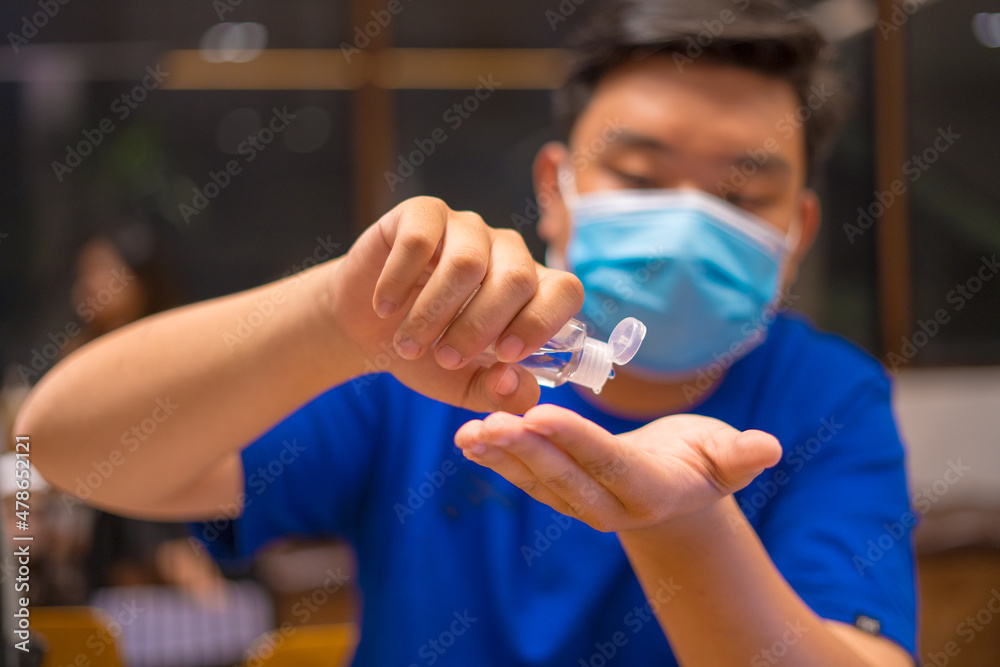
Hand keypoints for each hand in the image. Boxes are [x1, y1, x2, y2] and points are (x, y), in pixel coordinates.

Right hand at [328, 197, 583, 413]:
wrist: (366, 330)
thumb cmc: (426, 356)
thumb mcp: (465, 386)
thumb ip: (498, 392)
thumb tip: (513, 382)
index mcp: (531, 290)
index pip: (565, 290)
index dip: (542, 322)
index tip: (506, 356)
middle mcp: (506, 251)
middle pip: (516, 278)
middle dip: (479, 328)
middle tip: (445, 359)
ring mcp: (466, 228)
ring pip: (467, 264)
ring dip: (435, 314)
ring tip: (409, 344)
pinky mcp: (423, 213)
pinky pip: (420, 241)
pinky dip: (399, 282)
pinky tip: (387, 308)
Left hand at [454, 404, 781, 531]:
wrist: (676, 492)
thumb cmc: (703, 461)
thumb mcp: (725, 456)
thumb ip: (740, 455)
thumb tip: (770, 447)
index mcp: (650, 488)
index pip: (607, 461)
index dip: (576, 439)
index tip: (541, 414)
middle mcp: (610, 504)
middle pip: (564, 474)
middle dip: (525, 448)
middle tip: (491, 422)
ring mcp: (580, 504)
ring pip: (537, 480)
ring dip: (502, 456)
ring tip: (470, 433)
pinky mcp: (560, 495)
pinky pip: (526, 479)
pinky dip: (497, 460)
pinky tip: (469, 441)